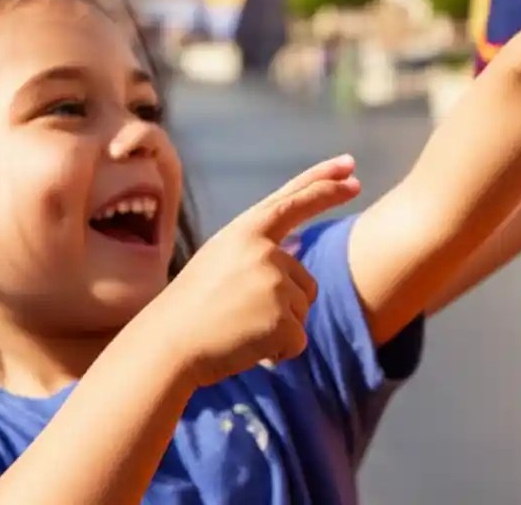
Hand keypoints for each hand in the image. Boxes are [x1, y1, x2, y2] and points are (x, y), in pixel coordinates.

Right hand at [152, 155, 360, 386]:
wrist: (169, 344)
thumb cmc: (191, 306)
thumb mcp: (221, 260)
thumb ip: (259, 252)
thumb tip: (298, 260)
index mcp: (246, 230)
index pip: (295, 200)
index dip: (325, 183)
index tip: (351, 168)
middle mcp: (266, 251)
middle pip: (304, 279)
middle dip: (284, 302)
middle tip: (240, 311)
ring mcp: (276, 285)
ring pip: (302, 310)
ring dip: (278, 326)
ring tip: (236, 327)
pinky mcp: (284, 321)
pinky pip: (297, 341)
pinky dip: (278, 352)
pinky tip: (246, 348)